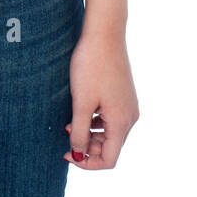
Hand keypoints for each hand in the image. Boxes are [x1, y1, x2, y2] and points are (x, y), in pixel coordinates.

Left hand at [64, 30, 138, 169]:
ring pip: (110, 133)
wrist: (105, 34)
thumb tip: (78, 153)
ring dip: (90, 134)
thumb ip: (79, 132)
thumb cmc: (91, 66)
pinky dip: (96, 121)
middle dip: (88, 147)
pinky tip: (80, 110)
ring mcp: (128, 105)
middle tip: (66, 136)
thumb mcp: (81, 102)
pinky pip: (111, 118)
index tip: (67, 154)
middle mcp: (130, 117)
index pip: (109, 159)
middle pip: (111, 147)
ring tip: (69, 123)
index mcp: (121, 122)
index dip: (87, 162)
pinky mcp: (124, 95)